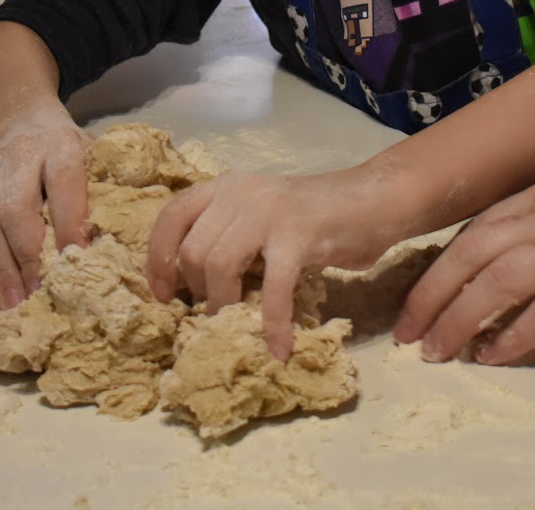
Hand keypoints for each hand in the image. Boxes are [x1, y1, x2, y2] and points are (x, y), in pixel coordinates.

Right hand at [0, 111, 92, 308]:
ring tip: (12, 304)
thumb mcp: (93, 156)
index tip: (76, 257)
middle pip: (15, 209)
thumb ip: (102, 190)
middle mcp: (19, 158)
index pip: (63, 182)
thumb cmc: (69, 151)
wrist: (20, 122)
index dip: (69, 220)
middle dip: (26, 256)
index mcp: (60, 147)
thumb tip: (120, 244)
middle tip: (37, 295)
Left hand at [145, 171, 394, 359]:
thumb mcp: (263, 217)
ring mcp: (269, 210)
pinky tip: (280, 348)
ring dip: (224, 305)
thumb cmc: (320, 218)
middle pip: (193, 250)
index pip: (172, 215)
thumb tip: (194, 287)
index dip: (158, 258)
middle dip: (197, 290)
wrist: (376, 200)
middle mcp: (241, 192)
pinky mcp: (298, 234)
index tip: (163, 295)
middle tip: (216, 311)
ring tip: (238, 324)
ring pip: (219, 265)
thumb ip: (231, 237)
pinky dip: (273, 324)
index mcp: (227, 186)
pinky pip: (273, 287)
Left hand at [394, 169, 534, 364]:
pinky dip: (515, 334)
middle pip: (474, 252)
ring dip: (462, 317)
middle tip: (410, 330)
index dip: (441, 263)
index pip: (479, 227)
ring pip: (500, 280)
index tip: (419, 294)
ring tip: (440, 349)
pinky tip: (494, 355)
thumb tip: (518, 260)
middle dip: (433, 293)